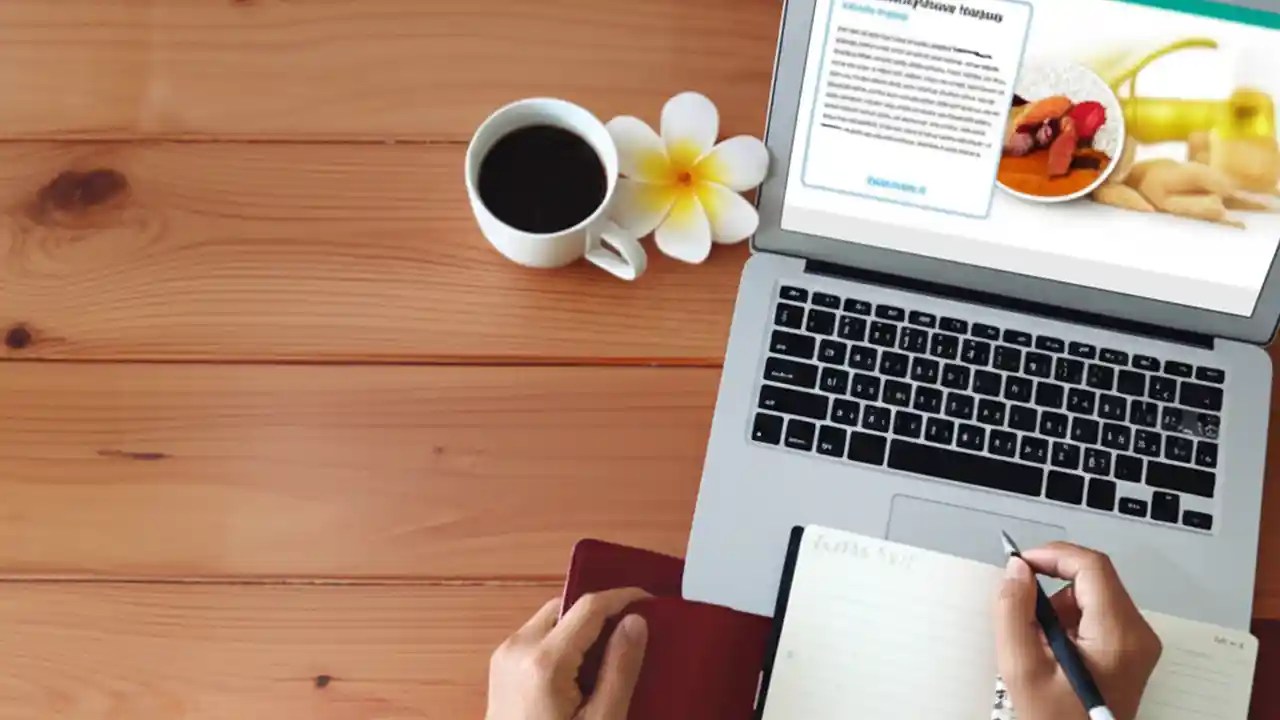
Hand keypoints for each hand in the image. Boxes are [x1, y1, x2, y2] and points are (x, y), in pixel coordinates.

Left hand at [486, 588, 649, 719]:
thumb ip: (620, 670)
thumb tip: (636, 622)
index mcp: (543, 661)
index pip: (588, 606)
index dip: (623, 597)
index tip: (652, 602)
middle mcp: (518, 648)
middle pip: (567, 607)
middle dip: (601, 614)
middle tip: (634, 633)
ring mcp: (505, 656)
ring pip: (552, 620)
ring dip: (582, 628)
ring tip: (611, 655)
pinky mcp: (501, 667)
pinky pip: (539, 638)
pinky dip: (564, 642)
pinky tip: (583, 671)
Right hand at [994, 543, 1161, 719]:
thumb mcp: (1022, 669)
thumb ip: (1014, 612)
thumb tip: (1016, 570)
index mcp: (1119, 635)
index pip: (1091, 567)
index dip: (1051, 555)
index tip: (1019, 564)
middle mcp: (1138, 633)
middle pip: (1093, 578)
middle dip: (1051, 587)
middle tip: (1024, 615)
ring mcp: (1138, 642)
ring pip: (1092, 594)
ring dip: (1058, 607)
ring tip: (1039, 644)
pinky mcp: (1130, 649)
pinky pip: (1097, 613)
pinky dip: (1069, 620)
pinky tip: (1054, 651)